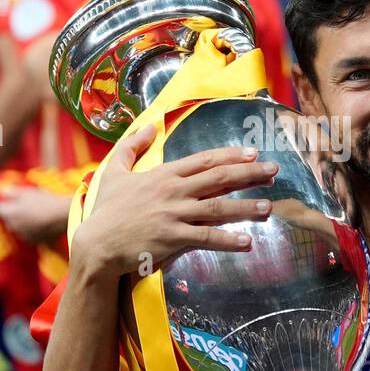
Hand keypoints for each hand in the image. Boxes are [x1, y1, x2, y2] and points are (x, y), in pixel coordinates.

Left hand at [0, 187, 71, 244]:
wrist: (63, 216)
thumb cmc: (44, 201)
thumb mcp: (27, 192)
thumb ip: (11, 192)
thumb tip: (2, 191)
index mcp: (9, 213)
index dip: (2, 202)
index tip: (8, 199)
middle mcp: (12, 226)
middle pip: (6, 218)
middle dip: (11, 212)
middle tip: (23, 205)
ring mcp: (22, 235)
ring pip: (16, 227)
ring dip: (20, 222)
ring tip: (33, 213)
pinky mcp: (33, 241)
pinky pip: (27, 234)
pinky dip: (30, 230)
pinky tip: (39, 223)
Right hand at [72, 123, 278, 278]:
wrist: (95, 245)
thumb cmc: (106, 210)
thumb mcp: (114, 171)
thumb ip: (132, 147)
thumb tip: (148, 126)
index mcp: (163, 174)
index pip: (204, 160)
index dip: (231, 155)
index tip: (253, 153)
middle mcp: (173, 191)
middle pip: (218, 179)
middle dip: (249, 174)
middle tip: (274, 171)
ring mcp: (174, 215)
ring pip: (218, 209)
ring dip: (246, 208)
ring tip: (269, 207)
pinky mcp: (172, 239)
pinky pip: (206, 238)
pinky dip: (228, 240)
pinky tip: (247, 242)